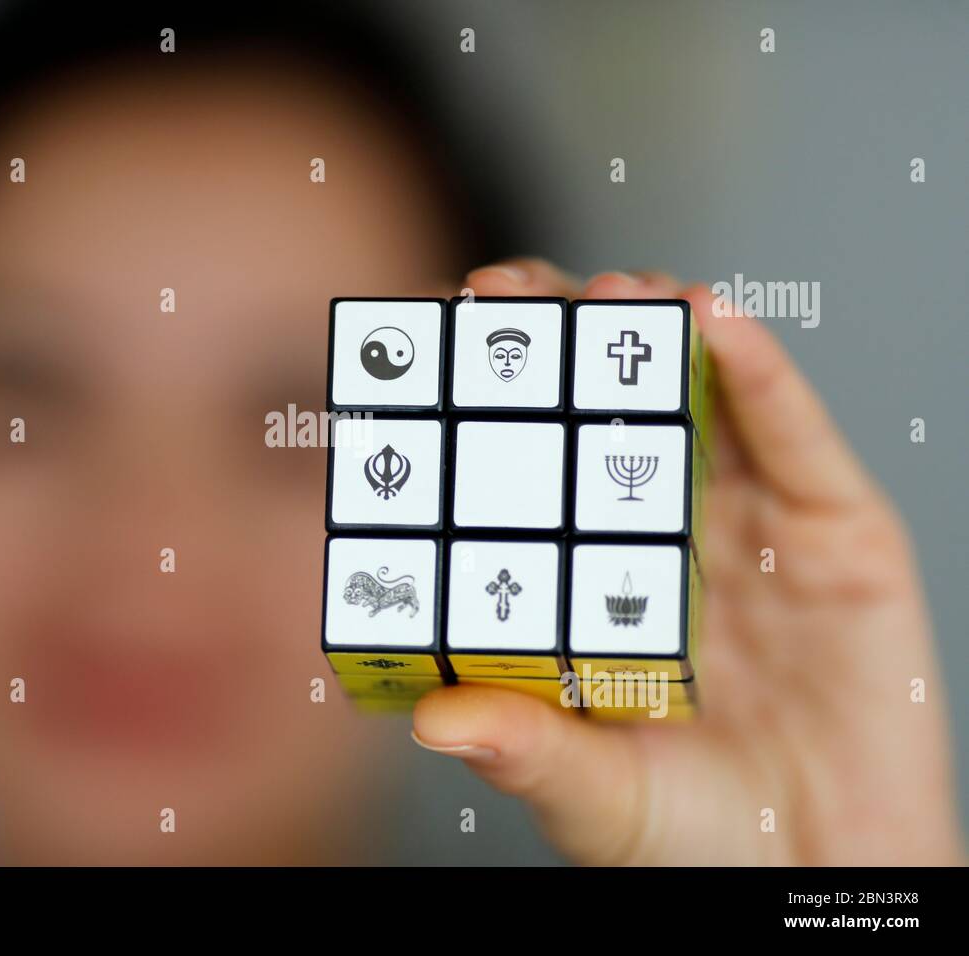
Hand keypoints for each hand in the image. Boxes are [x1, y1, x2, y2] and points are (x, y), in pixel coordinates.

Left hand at [412, 260, 964, 864]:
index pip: (530, 464)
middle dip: (555, 338)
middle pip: (604, 407)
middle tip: (498, 295)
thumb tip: (430, 720)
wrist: (828, 879)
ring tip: (609, 291)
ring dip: (652, 328)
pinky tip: (717, 323)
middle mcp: (666, 535)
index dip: (484, 400)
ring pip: (698, 399)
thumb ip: (524, 751)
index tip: (428, 347)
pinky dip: (763, 375)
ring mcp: (753, 525)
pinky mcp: (842, 535)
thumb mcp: (595, 795)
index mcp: (594, 577)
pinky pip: (798, 438)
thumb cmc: (701, 840)